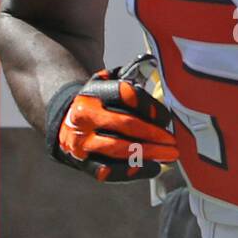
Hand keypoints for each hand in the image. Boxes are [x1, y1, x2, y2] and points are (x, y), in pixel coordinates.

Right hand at [44, 67, 178, 182]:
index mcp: (93, 92)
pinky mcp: (82, 161)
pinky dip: (134, 171)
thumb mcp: (106, 82)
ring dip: (149, 153)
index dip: (150, 106)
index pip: (126, 95)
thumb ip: (129, 76)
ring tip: (169, 155)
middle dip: (154, 134)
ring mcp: (81, 140)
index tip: (167, 118)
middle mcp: (85, 115)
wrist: (64, 120)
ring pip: (119, 149)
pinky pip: (109, 170)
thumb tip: (156, 67)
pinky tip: (153, 168)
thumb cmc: (96, 102)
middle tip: (173, 141)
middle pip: (126, 124)